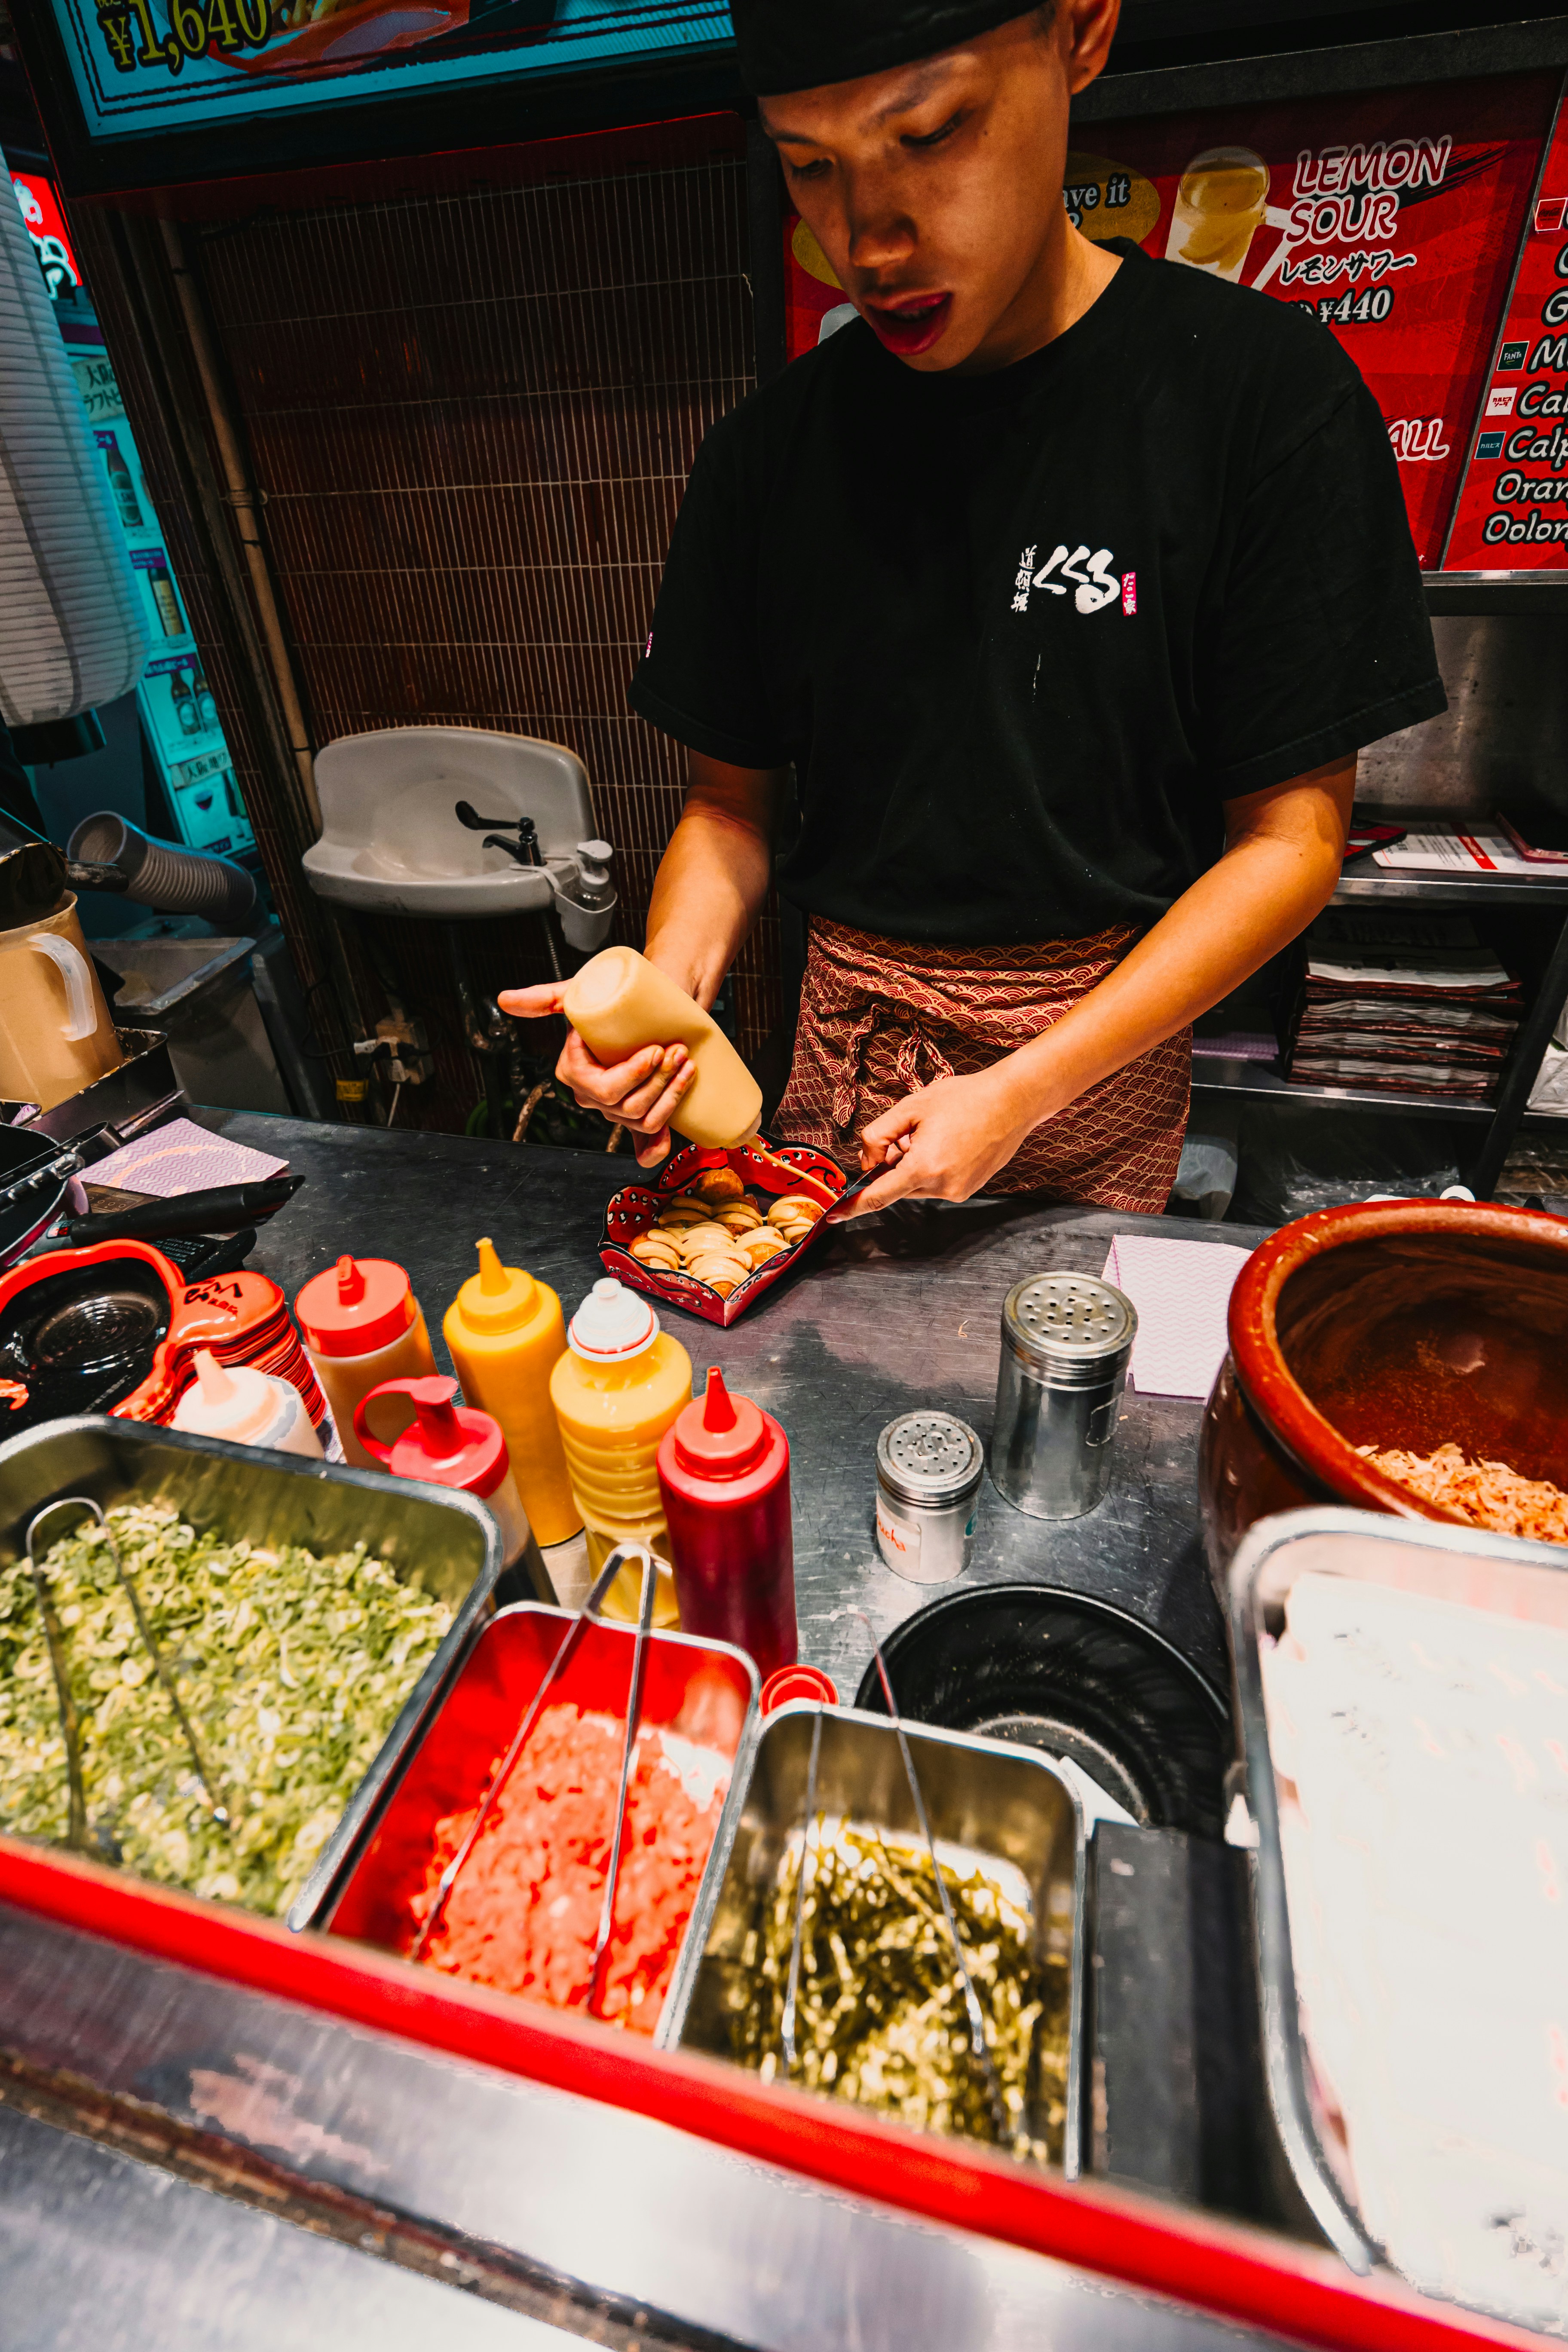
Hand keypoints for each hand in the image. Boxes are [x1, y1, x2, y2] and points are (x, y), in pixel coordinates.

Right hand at [497, 981, 694, 1166]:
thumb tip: (504, 999)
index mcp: (574, 1073)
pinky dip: (657, 1145)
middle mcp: (594, 1094)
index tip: (654, 1049)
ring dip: (670, 1094)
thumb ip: (545, 998)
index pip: (600, 1088)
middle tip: (675, 1051)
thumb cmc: (619, 998)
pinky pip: (647, 1139)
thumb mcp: (582, 993)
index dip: (631, 1074)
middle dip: (656, 1081)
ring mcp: (618, 1107)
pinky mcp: (643, 1111)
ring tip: (686, 1063)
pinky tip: (670, 1140)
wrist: (656, 1003)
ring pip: (643, 1118)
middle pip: (625, 1106)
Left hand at [848, 1067, 1042, 1216]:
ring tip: (938, 1133)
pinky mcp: (970, 1189)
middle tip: (911, 1133)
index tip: (835, 1215)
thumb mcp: (910, 1106)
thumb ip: (878, 1135)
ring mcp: (959, 1190)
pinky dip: (934, 1167)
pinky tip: (951, 1142)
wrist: (1013, 1100)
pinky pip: (938, 1183)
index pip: (879, 1196)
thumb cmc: (964, 1098)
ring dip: (916, 1164)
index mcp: (924, 1167)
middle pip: (899, 1185)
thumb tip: (869, 1161)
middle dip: (895, 1163)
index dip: (854, 1207)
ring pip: (918, 1185)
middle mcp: (942, 1186)